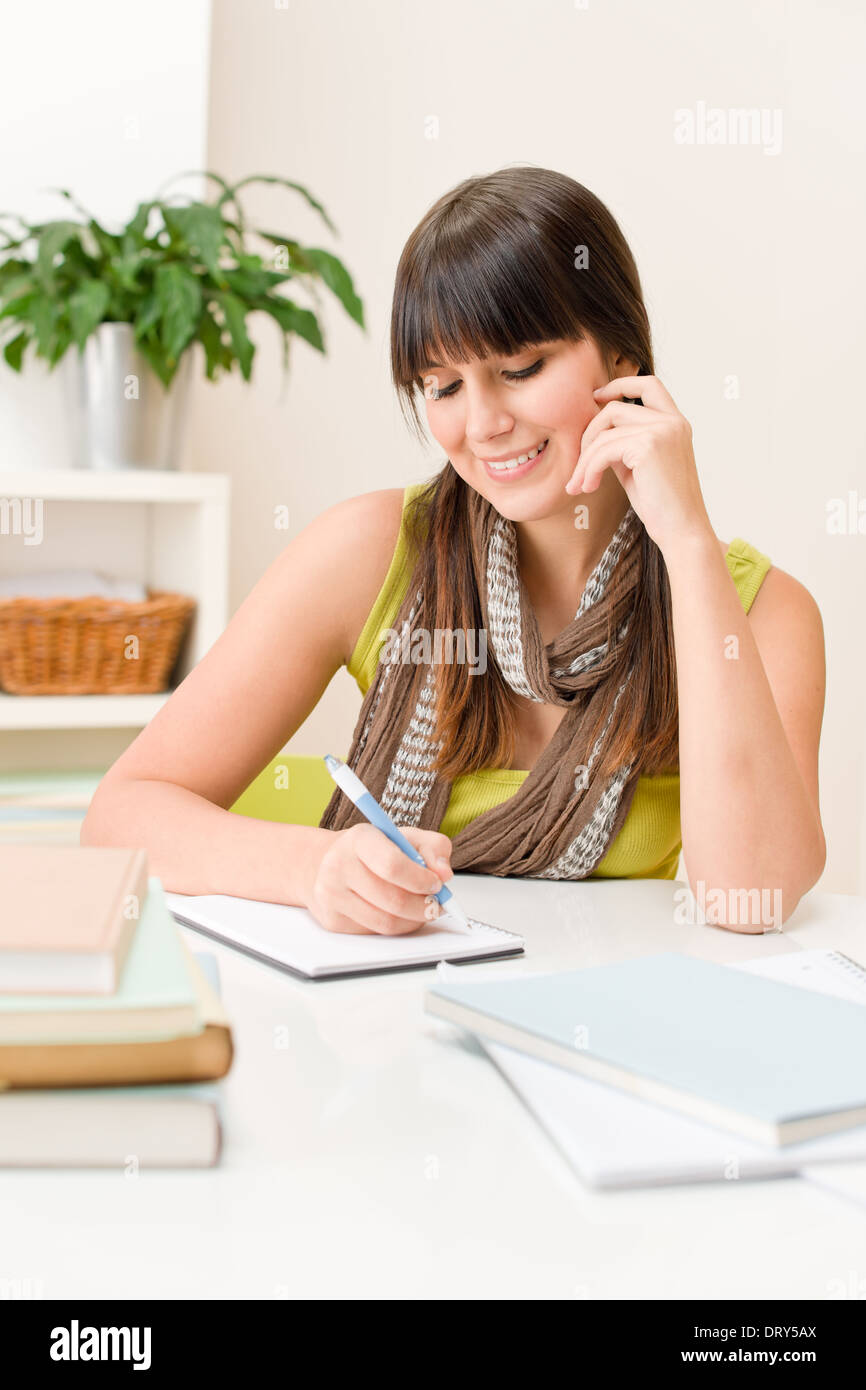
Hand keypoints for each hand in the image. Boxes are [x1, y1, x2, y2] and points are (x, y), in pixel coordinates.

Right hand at [306, 823, 453, 934]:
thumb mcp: (406, 837)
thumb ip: (434, 848)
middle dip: (424, 906)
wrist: (327, 863)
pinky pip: (375, 933)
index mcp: (360, 839)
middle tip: (437, 903)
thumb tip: (444, 874)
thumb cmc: (373, 849)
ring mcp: (332, 896)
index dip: (421, 880)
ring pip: (387, 923)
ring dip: (414, 920)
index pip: (392, 865)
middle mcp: (339, 866)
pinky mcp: (332, 920)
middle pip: (393, 900)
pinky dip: (397, 927)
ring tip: (422, 909)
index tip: (437, 883)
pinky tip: (400, 914)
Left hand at [565, 375, 713, 554]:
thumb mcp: (638, 467)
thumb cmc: (662, 506)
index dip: (620, 384)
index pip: (649, 384)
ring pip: (604, 430)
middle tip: (578, 467)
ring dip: (584, 459)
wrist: (682, 531)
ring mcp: (662, 430)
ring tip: (580, 485)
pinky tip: (588, 487)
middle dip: (589, 435)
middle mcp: (672, 421)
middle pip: (614, 408)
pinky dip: (589, 468)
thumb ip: (622, 445)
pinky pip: (603, 450)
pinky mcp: (649, 446)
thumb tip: (593, 434)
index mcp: (676, 423)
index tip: (596, 397)